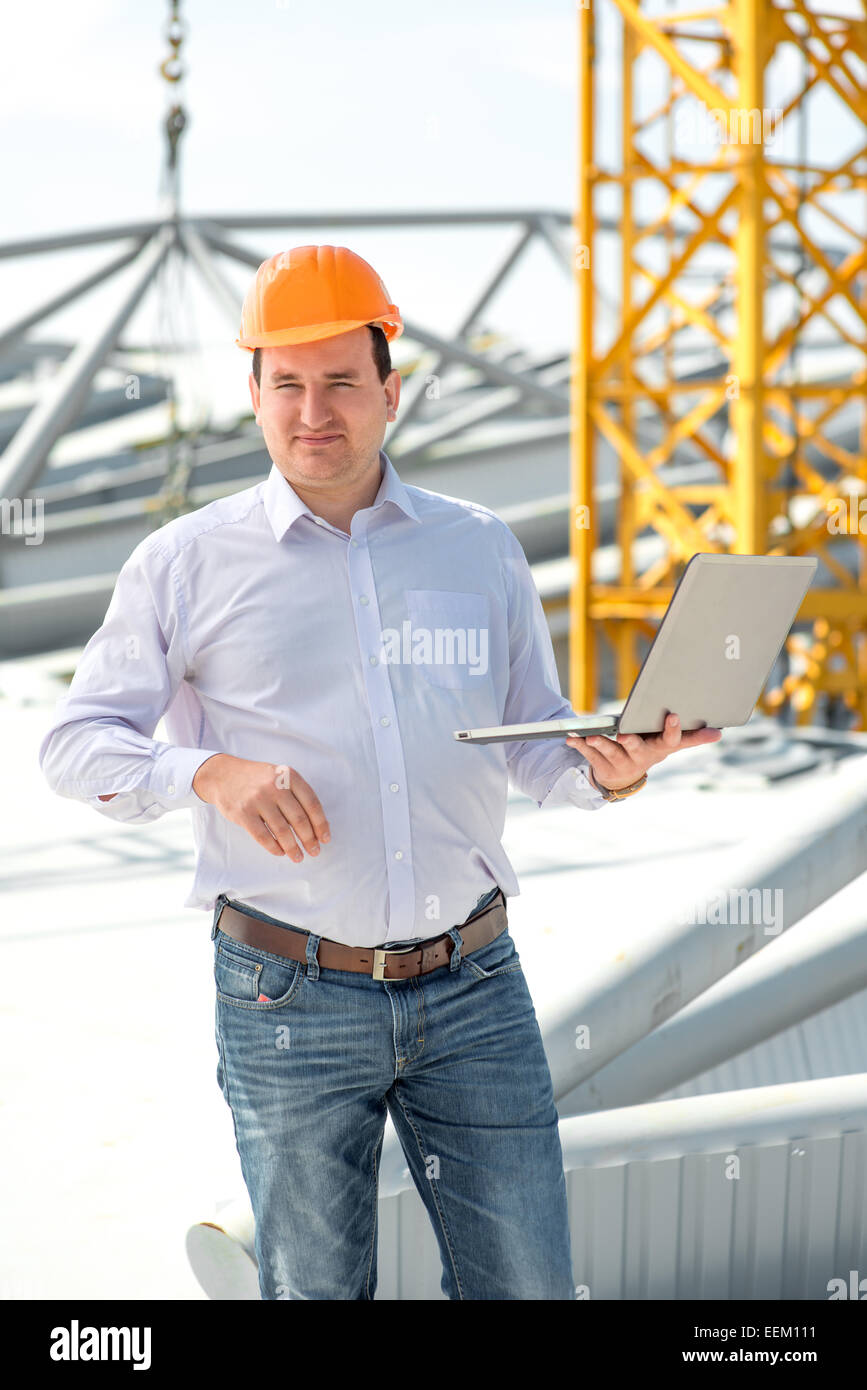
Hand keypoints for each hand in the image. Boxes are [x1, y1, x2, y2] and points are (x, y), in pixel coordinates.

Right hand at [192, 754, 330, 861]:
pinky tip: (280, 852)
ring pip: (282, 831)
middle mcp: (275, 786)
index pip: (312, 803)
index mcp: (289, 775)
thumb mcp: (279, 775)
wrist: (222, 775)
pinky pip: (263, 836)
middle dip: (309, 839)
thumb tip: (315, 825)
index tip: (325, 838)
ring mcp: (258, 799)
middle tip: (314, 851)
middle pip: (299, 819)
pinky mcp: (243, 813)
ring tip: (298, 857)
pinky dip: (274, 847)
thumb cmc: (257, 779)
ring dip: (293, 848)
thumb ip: (296, 793)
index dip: (321, 824)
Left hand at [565, 713, 721, 791]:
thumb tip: (719, 733)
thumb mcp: (669, 745)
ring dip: (600, 744)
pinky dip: (579, 745)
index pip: (670, 740)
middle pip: (636, 748)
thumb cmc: (649, 751)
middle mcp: (641, 758)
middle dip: (630, 741)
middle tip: (623, 735)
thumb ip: (693, 738)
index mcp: (659, 749)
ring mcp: (620, 763)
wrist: (623, 779)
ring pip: (609, 752)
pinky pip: (589, 754)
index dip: (671, 729)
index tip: (673, 715)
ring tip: (591, 735)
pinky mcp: (600, 764)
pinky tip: (571, 738)